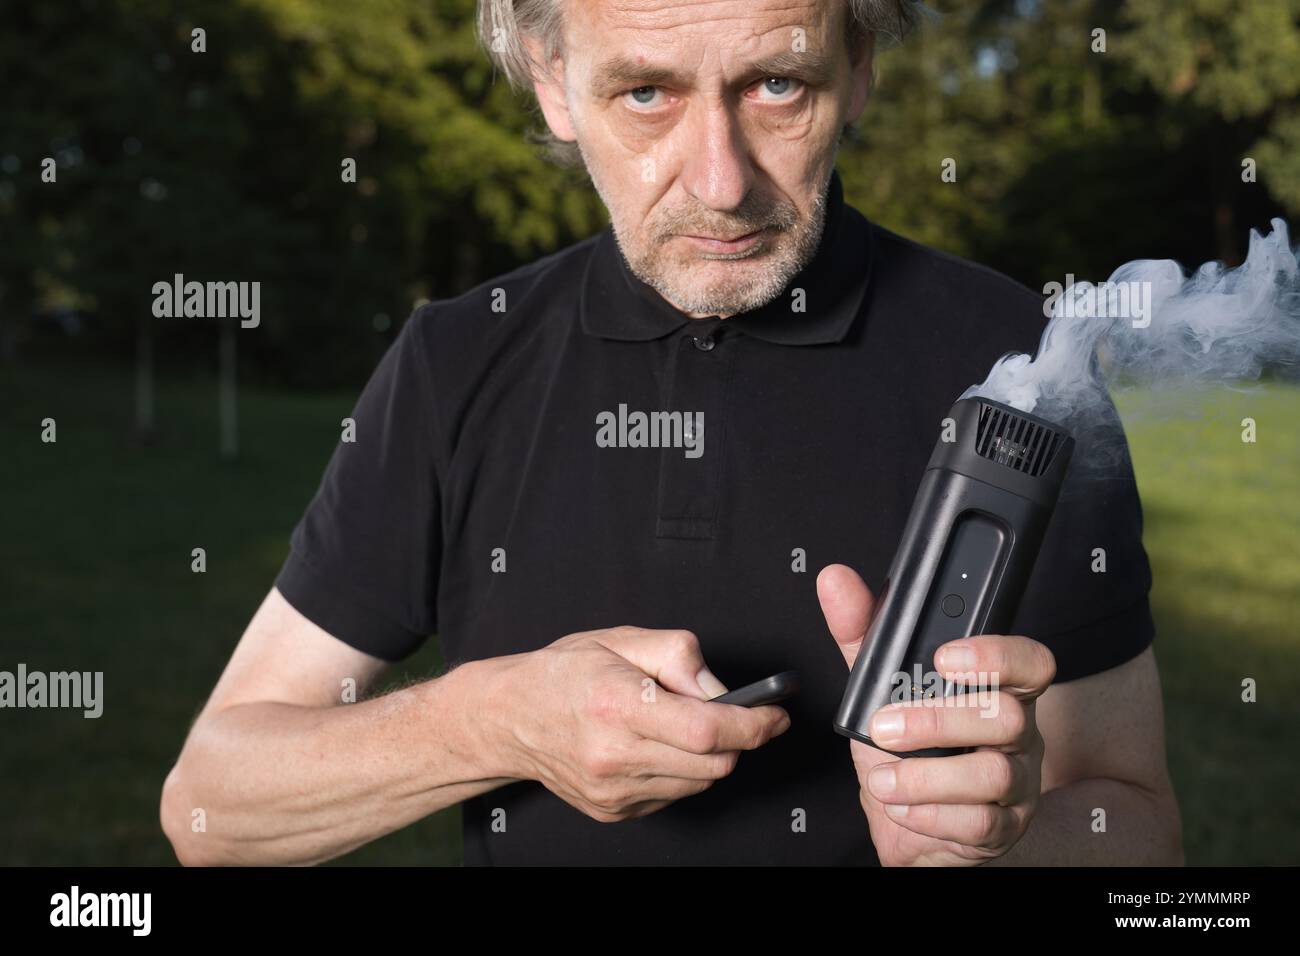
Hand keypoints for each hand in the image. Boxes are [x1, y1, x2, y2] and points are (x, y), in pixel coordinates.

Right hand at [480, 626, 790, 821]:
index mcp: (617, 704)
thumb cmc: (563, 673)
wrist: (510, 718)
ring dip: (709, 756)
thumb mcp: (621, 639)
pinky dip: (681, 772)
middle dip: (738, 738)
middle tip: (732, 713)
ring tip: (679, 724)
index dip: (753, 725)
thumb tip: (720, 687)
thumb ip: (678, 654)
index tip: (775, 714)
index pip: (707, 730)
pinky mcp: (614, 811)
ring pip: (699, 782)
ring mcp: (613, 790)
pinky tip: (656, 745)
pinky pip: (674, 795)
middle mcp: (614, 754)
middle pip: (714, 763)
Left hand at [817, 564, 1055, 864]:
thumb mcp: (876, 687)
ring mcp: (1017, 782)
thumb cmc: (903, 745)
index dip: (996, 655)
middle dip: (937, 721)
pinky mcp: (1004, 827)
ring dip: (926, 777)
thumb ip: (860, 634)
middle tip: (883, 727)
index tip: (943, 658)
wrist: (904, 818)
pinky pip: (981, 823)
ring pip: (994, 774)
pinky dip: (931, 814)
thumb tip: (836, 581)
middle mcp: (1017, 731)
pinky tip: (902, 806)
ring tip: (882, 778)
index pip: (1029, 661)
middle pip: (1006, 716)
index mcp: (996, 687)